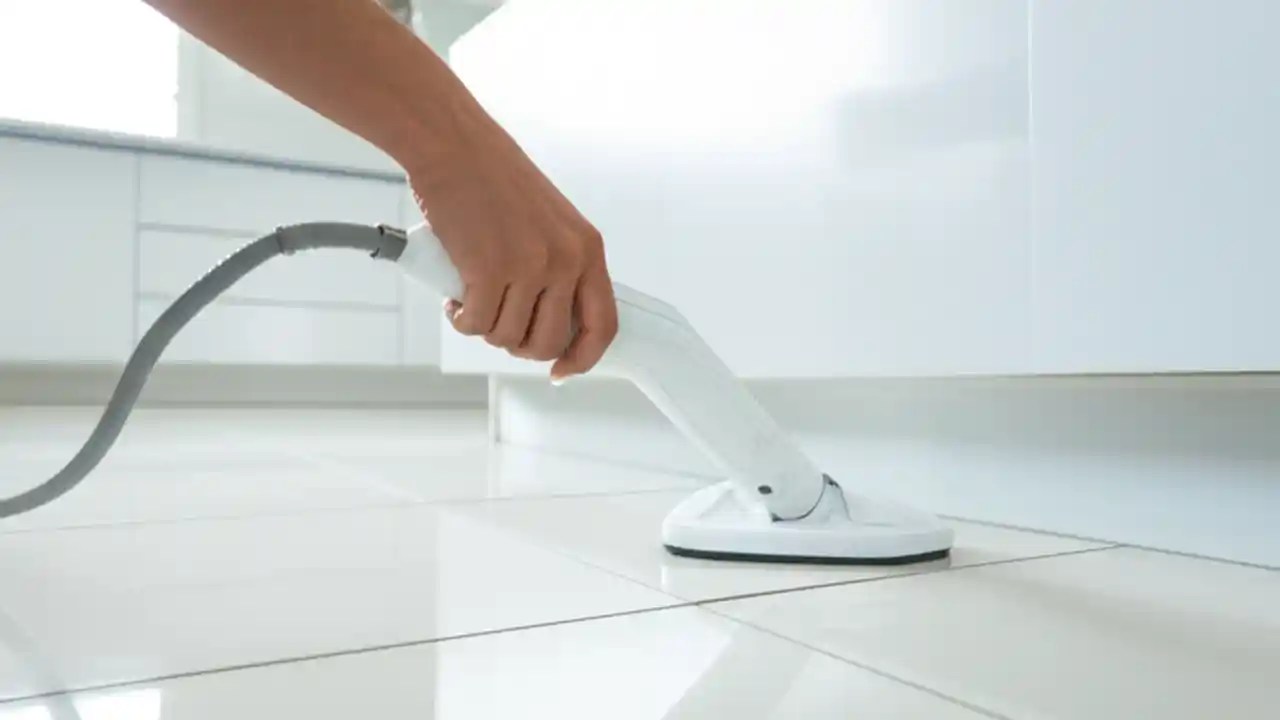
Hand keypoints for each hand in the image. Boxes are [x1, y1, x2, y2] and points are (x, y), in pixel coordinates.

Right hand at [407, 126, 617, 380]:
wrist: (454, 145)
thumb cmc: (492, 179)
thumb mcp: (549, 221)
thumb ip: (557, 264)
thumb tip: (547, 318)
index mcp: (587, 249)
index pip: (602, 324)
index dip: (582, 358)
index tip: (560, 370)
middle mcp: (566, 261)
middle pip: (548, 342)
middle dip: (517, 346)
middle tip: (496, 324)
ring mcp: (529, 266)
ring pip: (507, 336)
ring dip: (483, 328)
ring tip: (469, 299)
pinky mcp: (489, 270)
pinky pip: (476, 324)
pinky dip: (460, 319)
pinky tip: (453, 299)